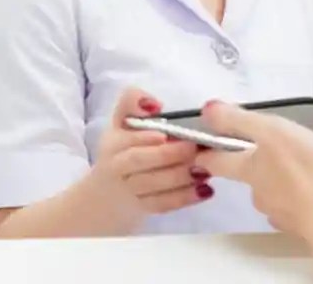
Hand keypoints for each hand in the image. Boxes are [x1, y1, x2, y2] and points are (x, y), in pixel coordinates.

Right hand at [88, 88, 212, 227]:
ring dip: (181, 177)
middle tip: (195, 148)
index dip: (145, 136)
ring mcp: (128, 190)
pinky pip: (162, 205)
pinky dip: (184, 198)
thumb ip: (132, 102)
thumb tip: (153, 103)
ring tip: (206, 169)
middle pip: (139, 161)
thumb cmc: (122, 151)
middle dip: (168, 155)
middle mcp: (116, 165)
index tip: (166, 134)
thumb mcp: (121, 123)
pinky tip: (205, 190)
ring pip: (152, 185)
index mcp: (114, 141)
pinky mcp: (142, 209)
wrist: (105, 196)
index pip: (128, 138)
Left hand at [194, 100, 312, 250]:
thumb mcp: (272, 131)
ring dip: (288, 179)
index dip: (207, 153)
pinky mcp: (303, 225)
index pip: (215, 161)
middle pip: (250, 176)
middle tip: (277, 148)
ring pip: (277, 190)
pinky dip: (308, 196)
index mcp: (248, 169)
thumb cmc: (306, 168)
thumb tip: (207, 110)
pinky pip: (301, 206)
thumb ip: (239, 120)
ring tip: (311, 166)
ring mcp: (281, 212)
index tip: (203, 149)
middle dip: (259, 163)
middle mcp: (258, 194)